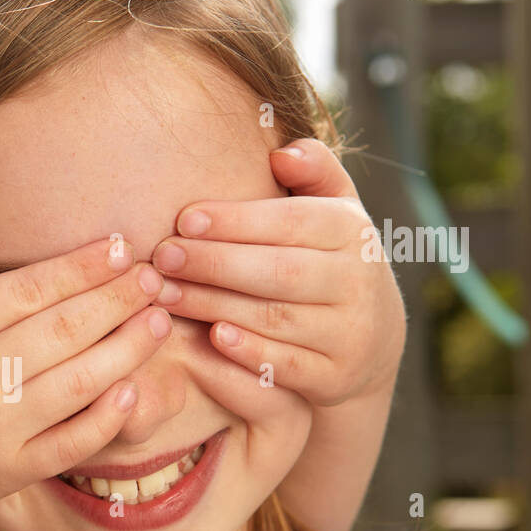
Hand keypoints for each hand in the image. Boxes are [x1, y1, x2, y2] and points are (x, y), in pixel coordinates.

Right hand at [0, 236, 172, 519]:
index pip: (24, 290)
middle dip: (116, 299)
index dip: (78, 267)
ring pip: (78, 383)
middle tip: (152, 277)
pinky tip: (136, 387)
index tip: (117, 247)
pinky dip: (109, 416)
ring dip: (128, 349)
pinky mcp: (9, 472)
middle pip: (61, 331)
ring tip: (158, 320)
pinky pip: (73, 443)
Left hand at [148, 138, 404, 406]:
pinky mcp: (335, 376)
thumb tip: (282, 153)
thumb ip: (314, 172)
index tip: (184, 220)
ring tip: (164, 294)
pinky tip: (211, 337)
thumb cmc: (327, 260)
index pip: (291, 222)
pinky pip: (287, 365)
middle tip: (161, 257)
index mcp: (352, 232)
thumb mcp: (333, 211)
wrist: (369, 339)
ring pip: (276, 318)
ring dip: (214, 305)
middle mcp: (357, 281)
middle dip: (215, 263)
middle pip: (279, 271)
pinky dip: (249, 352)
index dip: (235, 221)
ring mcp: (349, 332)